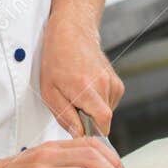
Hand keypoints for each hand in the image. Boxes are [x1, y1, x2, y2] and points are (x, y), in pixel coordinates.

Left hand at [39, 15, 123, 135]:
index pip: (103, 121)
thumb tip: (78, 134)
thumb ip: (65, 116)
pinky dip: (98, 101)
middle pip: (103, 119)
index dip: (93, 132)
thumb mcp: (49, 91)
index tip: (83, 132)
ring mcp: (113, 83)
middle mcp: (104, 85)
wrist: (72, 33)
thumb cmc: (57, 59)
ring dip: (92, 109)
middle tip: (73, 105)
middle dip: (88, 119)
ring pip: (106, 111)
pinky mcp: (118, 83)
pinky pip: (109, 103)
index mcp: (86, 87)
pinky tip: (87, 89)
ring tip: (78, 93)